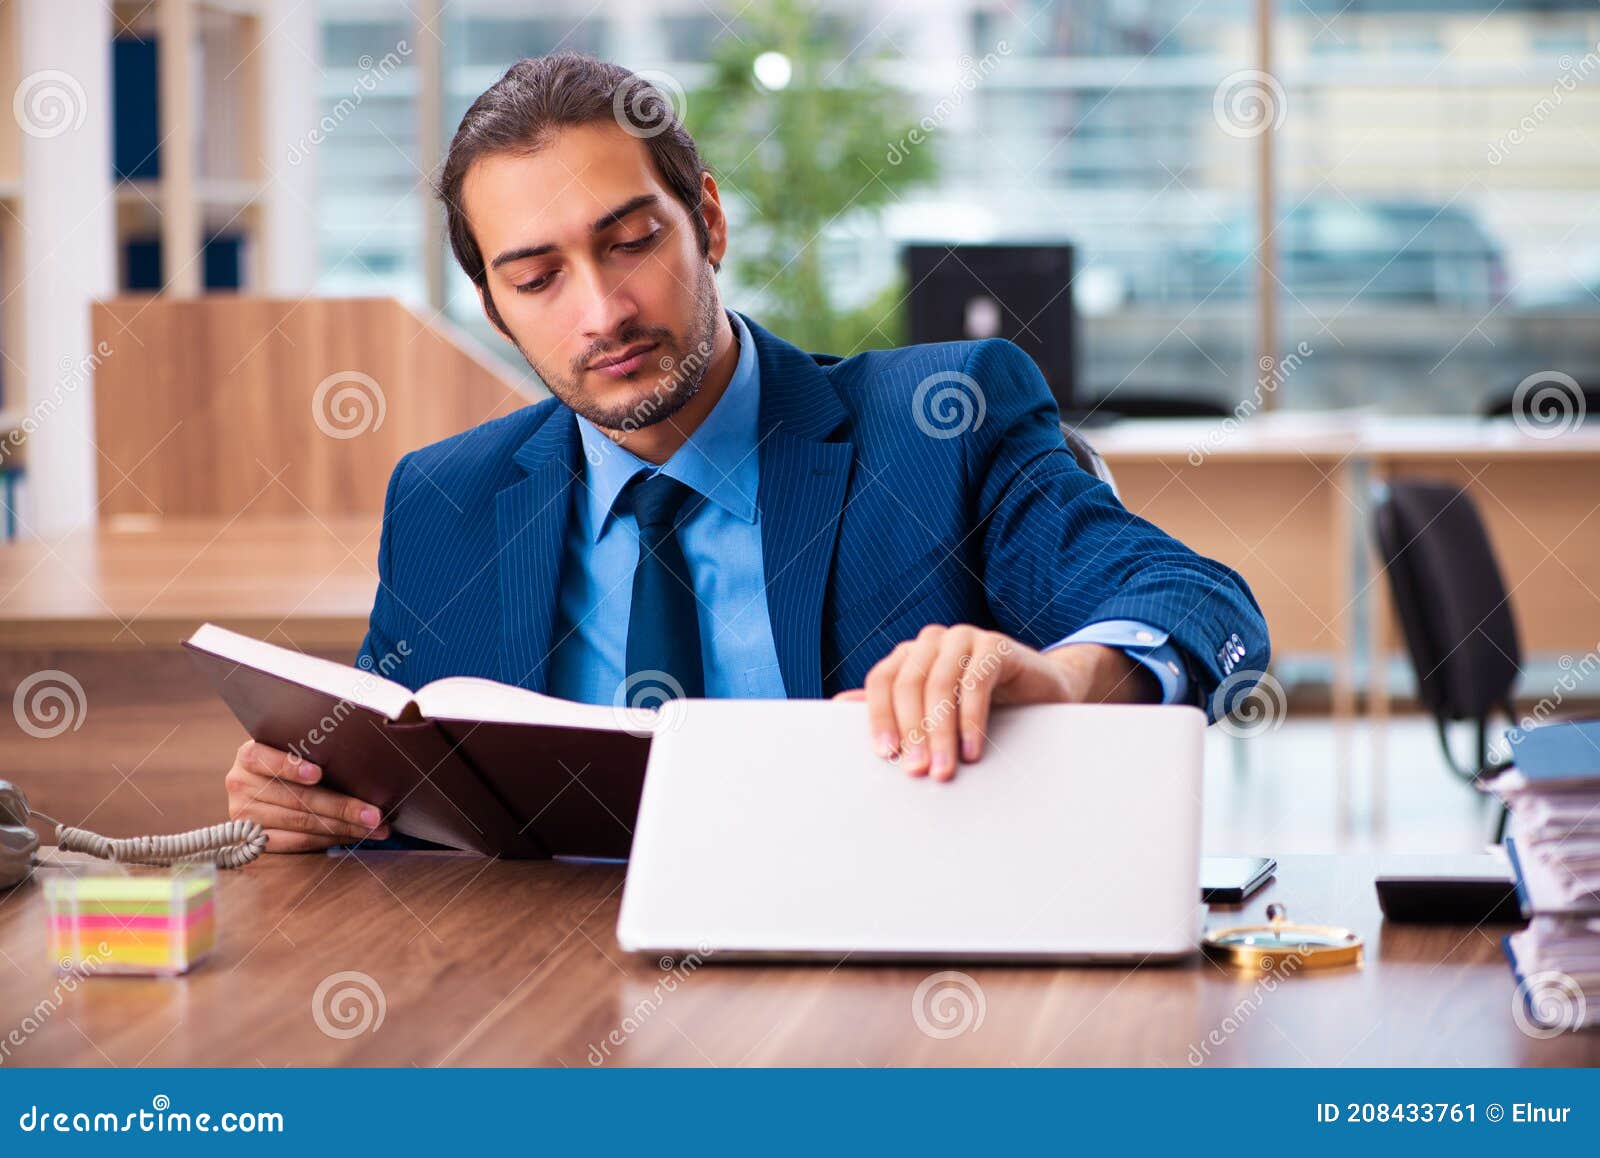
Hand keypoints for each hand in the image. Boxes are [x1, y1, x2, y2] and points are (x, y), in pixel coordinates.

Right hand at [224, 740, 389, 852]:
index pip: (263, 758)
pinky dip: (328, 840)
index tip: (317, 773)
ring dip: (343, 828)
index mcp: (249, 756)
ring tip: (374, 828)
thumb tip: (363, 760)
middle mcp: (240, 784)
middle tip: (374, 814)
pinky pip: (296, 842)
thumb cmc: (293, 762)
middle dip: (342, 807)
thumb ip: (314, 752)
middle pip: (296, 798)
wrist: (263, 786)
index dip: (290, 766)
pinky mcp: (253, 840)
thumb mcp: (293, 749)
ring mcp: (244, 815)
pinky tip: (352, 836)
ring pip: (300, 823)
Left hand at [837, 625, 1158, 780]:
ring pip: (940, 684)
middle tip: (917, 771)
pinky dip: (971, 719)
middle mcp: (932, 641)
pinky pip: (976, 681)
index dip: (878, 716)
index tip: (885, 755)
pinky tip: (973, 749)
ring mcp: (964, 638)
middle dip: (911, 732)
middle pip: (908, 683)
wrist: (1041, 690)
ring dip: (940, 732)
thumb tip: (839, 705)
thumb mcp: (935, 710)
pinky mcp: (996, 644)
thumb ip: (892, 707)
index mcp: (910, 653)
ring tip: (945, 768)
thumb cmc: (982, 704)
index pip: (881, 680)